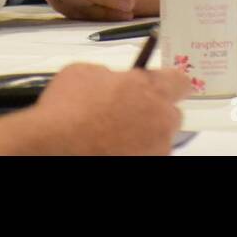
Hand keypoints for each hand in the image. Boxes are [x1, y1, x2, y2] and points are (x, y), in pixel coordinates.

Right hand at [22, 63, 189, 154]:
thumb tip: (113, 81)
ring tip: (113, 135)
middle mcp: (159, 119)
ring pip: (158, 139)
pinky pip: (146, 155)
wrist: (55, 145)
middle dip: (154, 112)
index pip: (180, 81)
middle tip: (129, 113)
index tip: (164, 85)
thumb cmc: (68, 109)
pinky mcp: (147, 164)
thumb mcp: (86, 72)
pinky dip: (133, 152)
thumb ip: (111, 75)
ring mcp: (155, 149)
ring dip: (143, 135)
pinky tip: (110, 148)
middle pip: (171, 114)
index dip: (170, 82)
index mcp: (149, 88)